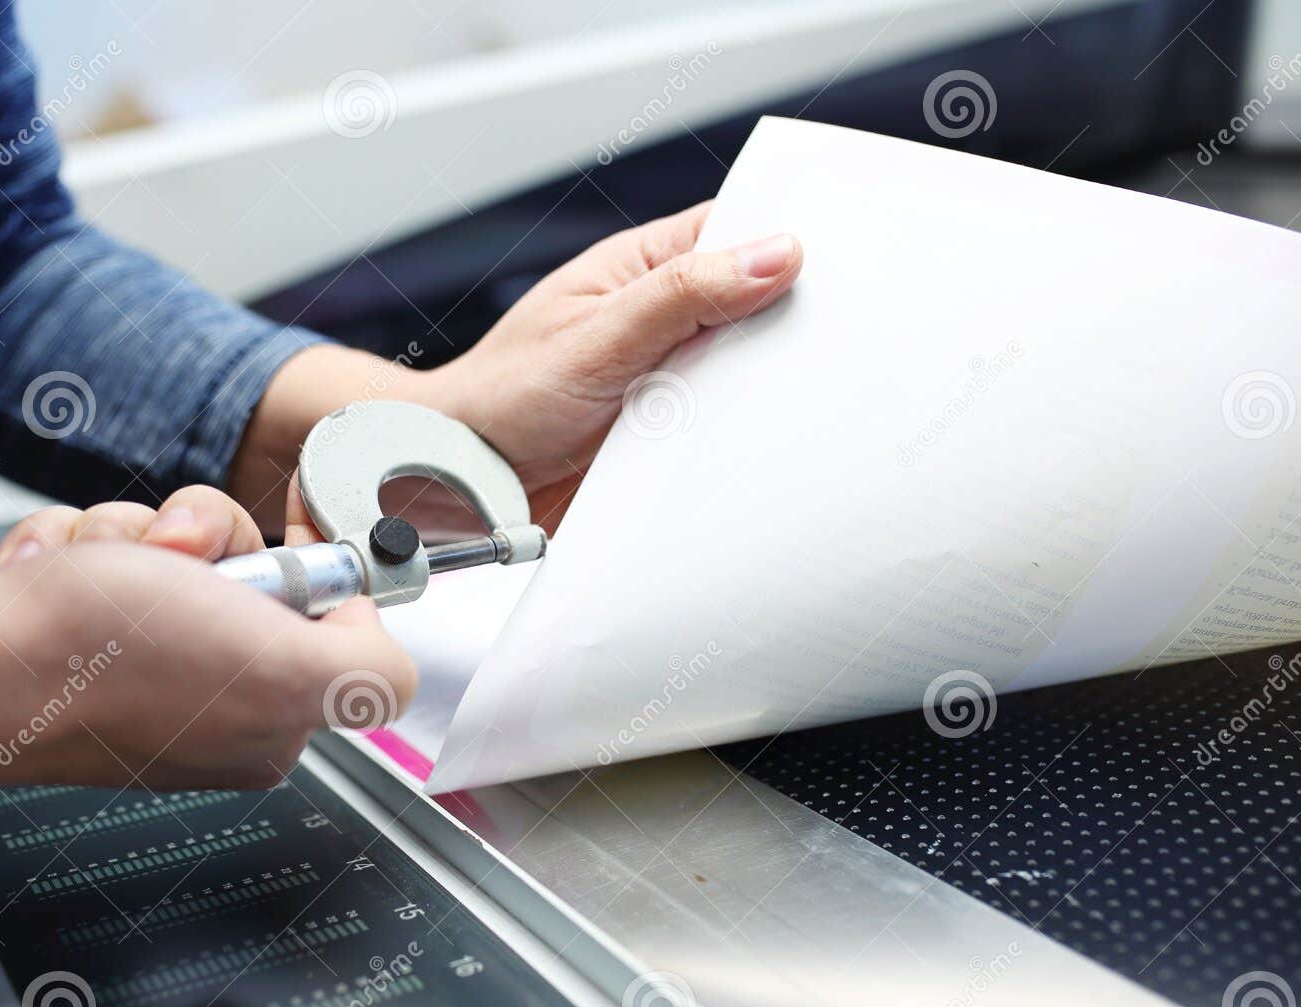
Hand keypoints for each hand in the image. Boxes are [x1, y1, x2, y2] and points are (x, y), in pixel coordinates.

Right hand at [0, 486, 416, 789]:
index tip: (284, 527)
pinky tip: (53, 576)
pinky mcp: (75, 632)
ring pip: (175, 545)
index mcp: (270, 722)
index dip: (308, 559)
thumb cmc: (100, 660)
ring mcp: (138, 663)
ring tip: (98, 568)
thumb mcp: (284, 668)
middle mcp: (208, 700)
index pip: (330, 614)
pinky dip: (75, 544)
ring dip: (130, 534)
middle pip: (250, 565)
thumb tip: (383, 647)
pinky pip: (105, 547)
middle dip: (206, 539)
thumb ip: (368, 670)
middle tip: (173, 557)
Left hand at [263, 203, 800, 542]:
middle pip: (754, 305)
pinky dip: (744, 437)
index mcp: (642, 270)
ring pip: (748, 372)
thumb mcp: (597, 338)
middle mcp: (660, 320)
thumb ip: (681, 296)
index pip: (736, 233)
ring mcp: (667, 379)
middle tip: (839, 339)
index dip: (789, 241)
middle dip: (792, 321)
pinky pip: (724, 429)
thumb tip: (773, 252)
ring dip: (770, 387)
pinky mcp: (667, 436)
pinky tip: (767, 446)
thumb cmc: (501, 395)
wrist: (458, 479)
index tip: (842, 261)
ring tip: (807, 396)